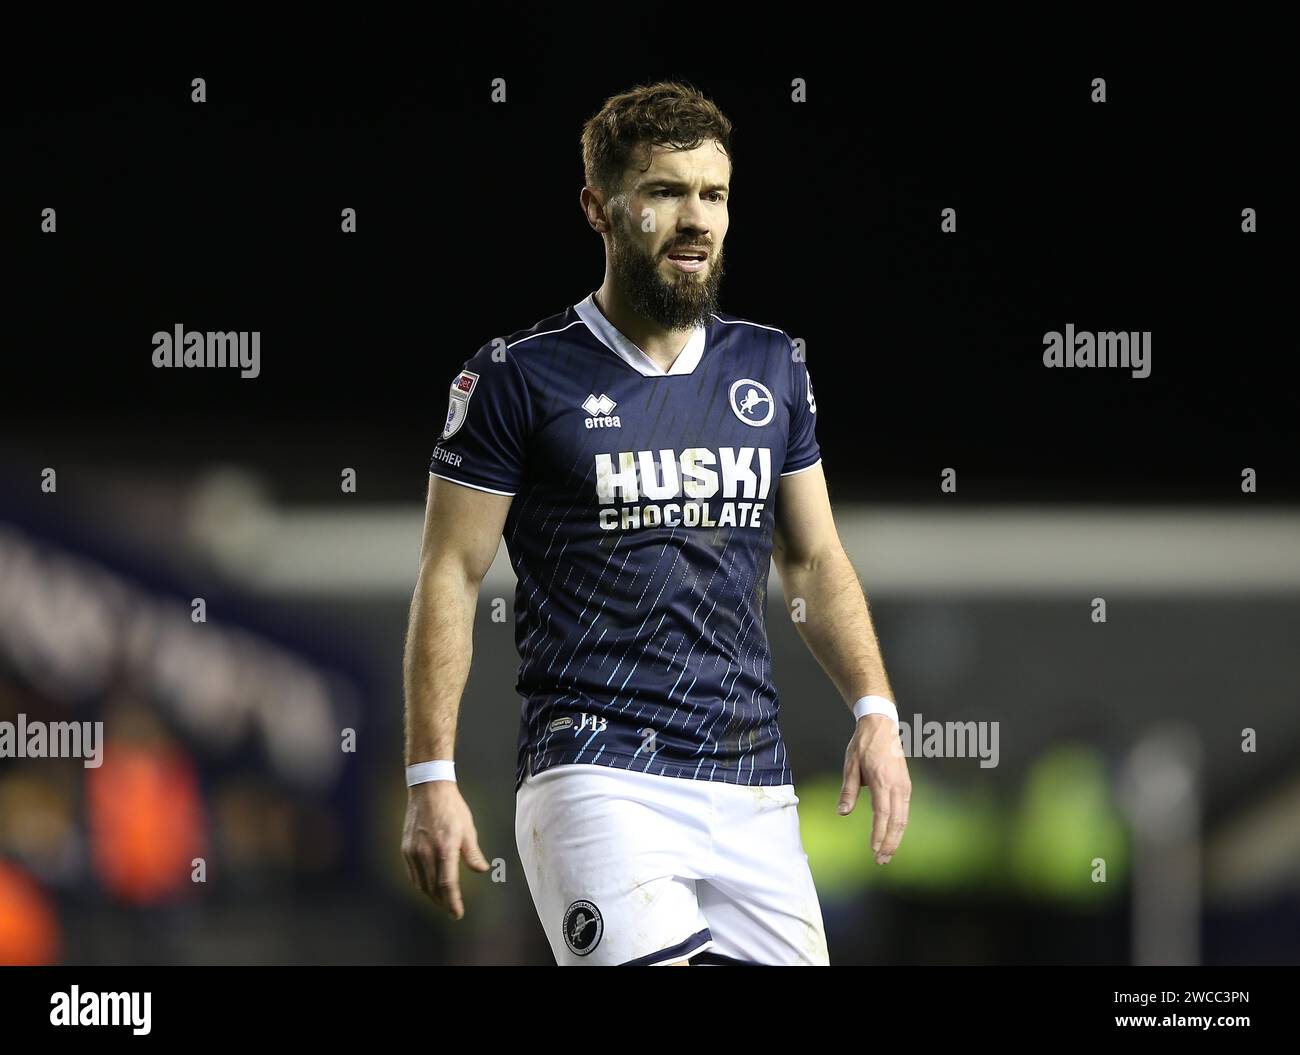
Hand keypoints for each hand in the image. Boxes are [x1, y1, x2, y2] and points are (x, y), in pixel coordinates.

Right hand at [401, 780, 489, 917]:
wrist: (429, 789)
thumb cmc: (452, 808)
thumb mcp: (467, 828)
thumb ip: (473, 852)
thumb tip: (482, 870)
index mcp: (445, 848)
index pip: (447, 884)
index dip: (452, 902)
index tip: (457, 913)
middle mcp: (426, 852)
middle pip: (432, 888)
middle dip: (442, 902)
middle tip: (451, 908)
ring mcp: (414, 851)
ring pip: (420, 884)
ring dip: (431, 895)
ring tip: (441, 900)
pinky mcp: (406, 848)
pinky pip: (412, 874)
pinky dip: (420, 884)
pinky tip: (428, 885)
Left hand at [839, 715, 910, 864]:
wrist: (882, 727)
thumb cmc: (863, 746)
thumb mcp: (850, 765)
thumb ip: (848, 790)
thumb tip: (842, 812)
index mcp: (882, 780)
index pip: (882, 814)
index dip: (879, 834)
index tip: (874, 850)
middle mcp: (897, 785)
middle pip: (897, 821)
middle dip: (890, 843)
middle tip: (881, 861)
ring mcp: (904, 786)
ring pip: (904, 818)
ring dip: (896, 838)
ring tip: (886, 854)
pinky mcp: (906, 786)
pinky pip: (905, 810)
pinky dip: (899, 826)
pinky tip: (892, 836)